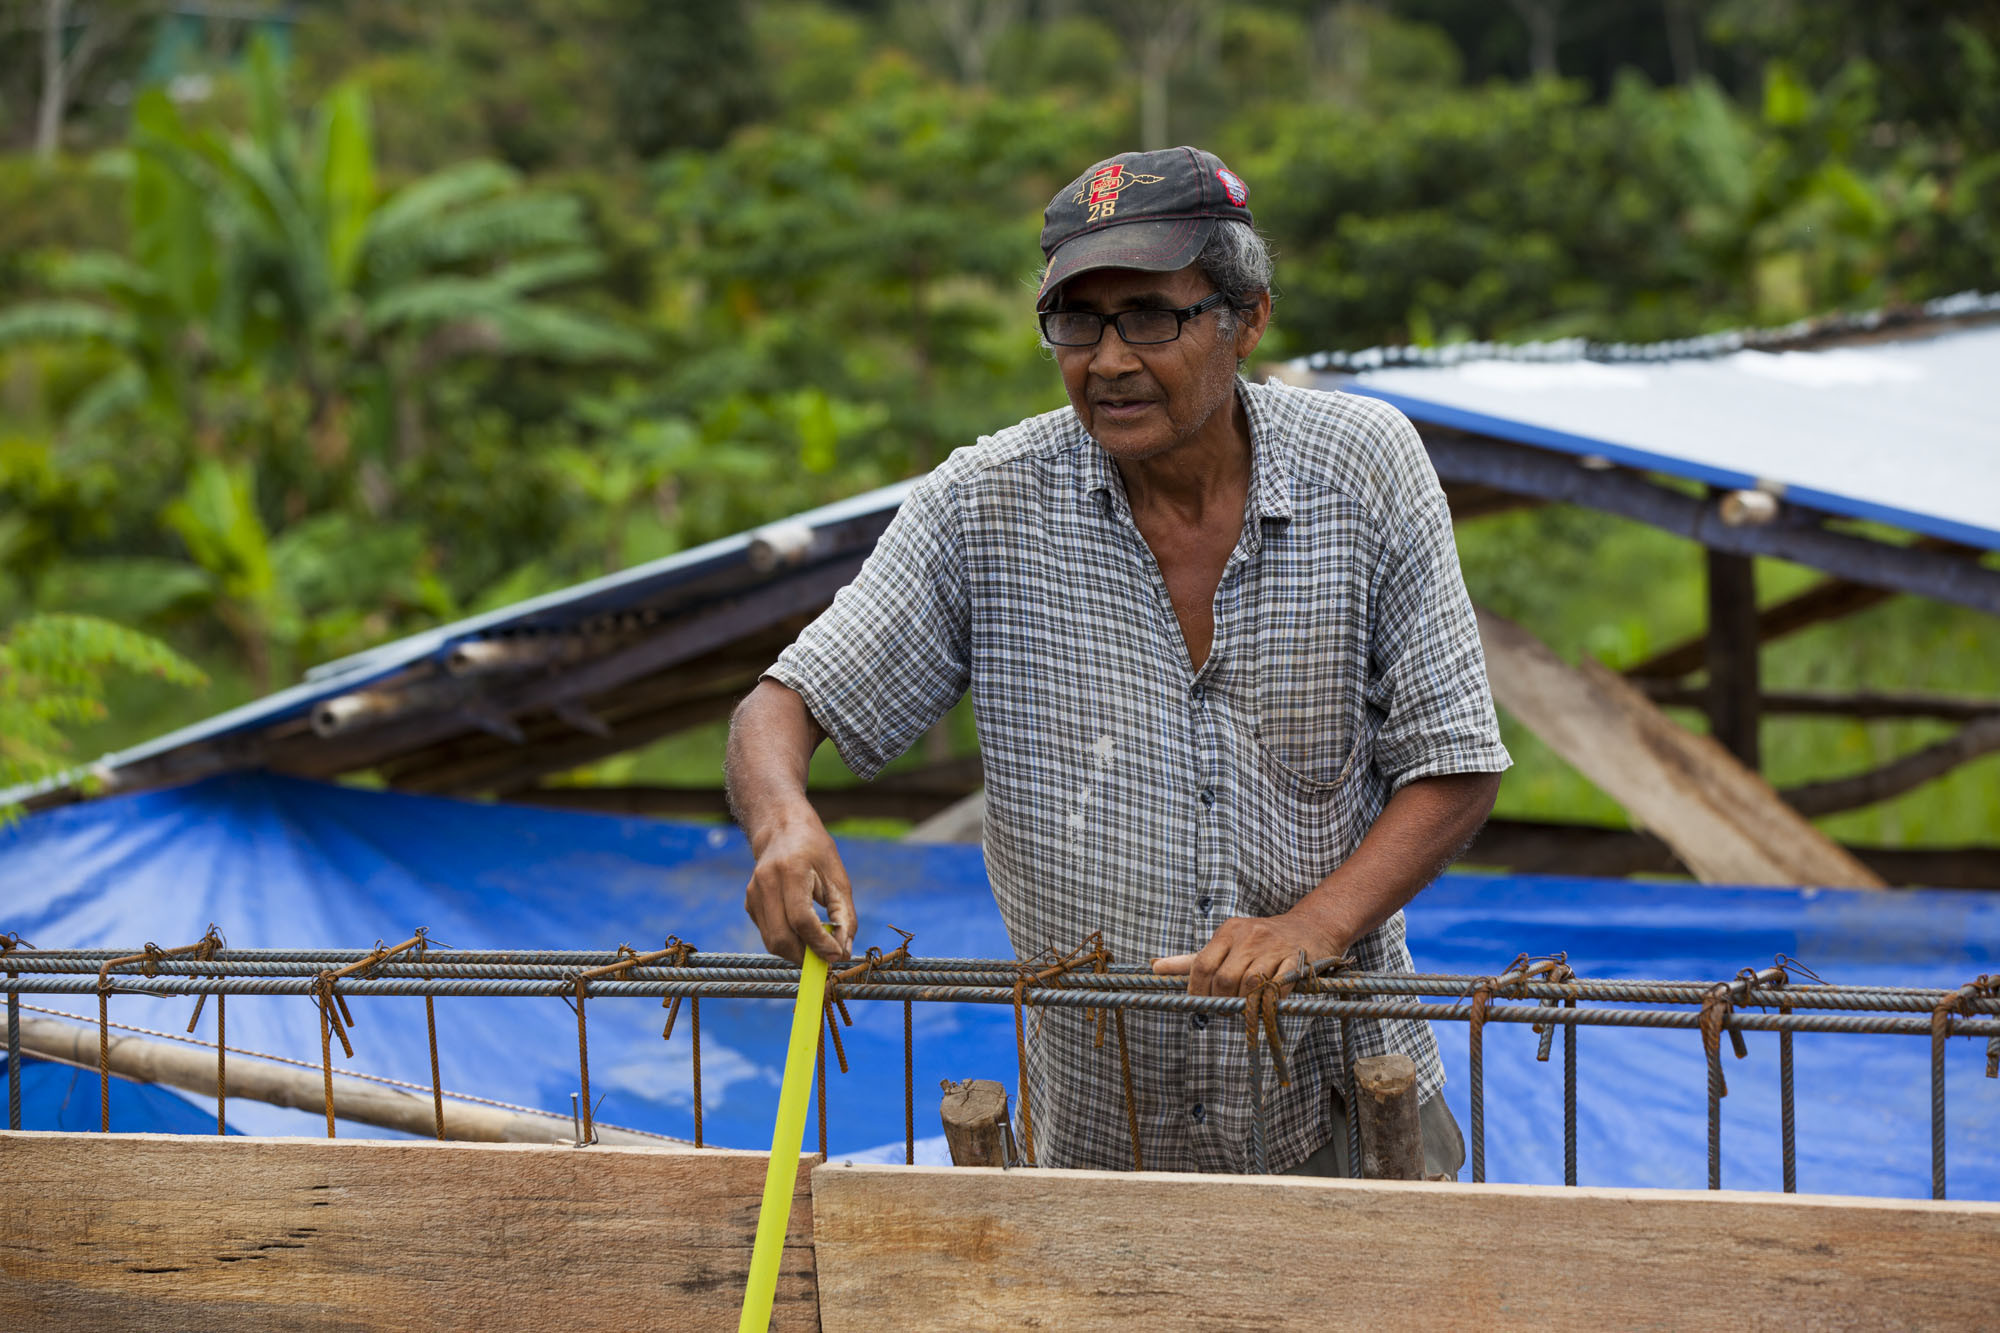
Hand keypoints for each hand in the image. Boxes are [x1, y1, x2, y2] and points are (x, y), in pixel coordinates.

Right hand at [743, 814, 856, 965]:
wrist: (782, 830)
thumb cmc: (816, 852)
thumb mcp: (838, 878)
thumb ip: (844, 916)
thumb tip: (843, 952)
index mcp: (790, 871)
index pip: (801, 919)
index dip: (819, 943)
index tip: (837, 956)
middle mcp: (766, 883)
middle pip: (781, 937)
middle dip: (806, 957)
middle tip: (827, 961)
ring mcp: (753, 894)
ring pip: (772, 941)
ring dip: (796, 954)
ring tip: (817, 950)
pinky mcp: (749, 903)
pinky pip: (767, 934)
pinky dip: (786, 942)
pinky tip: (802, 933)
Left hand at [1152, 910, 1343, 997]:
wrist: (1311, 927)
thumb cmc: (1261, 940)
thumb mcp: (1226, 943)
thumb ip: (1192, 960)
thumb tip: (1155, 968)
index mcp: (1228, 931)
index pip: (1202, 966)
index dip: (1198, 992)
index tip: (1202, 1004)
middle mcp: (1249, 936)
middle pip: (1224, 978)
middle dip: (1221, 1000)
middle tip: (1225, 1010)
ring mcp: (1274, 947)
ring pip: (1249, 983)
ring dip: (1244, 1003)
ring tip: (1244, 1009)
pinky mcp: (1296, 960)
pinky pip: (1278, 986)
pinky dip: (1269, 1001)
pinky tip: (1266, 1004)